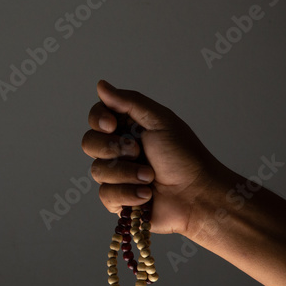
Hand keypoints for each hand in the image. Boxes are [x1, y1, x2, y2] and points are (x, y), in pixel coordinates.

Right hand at [81, 79, 227, 234]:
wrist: (196, 194)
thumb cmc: (185, 157)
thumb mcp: (160, 121)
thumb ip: (129, 102)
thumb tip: (101, 85)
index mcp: (129, 128)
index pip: (97, 117)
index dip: (98, 120)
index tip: (111, 125)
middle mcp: (119, 150)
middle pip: (89, 143)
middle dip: (112, 149)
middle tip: (137, 152)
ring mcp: (117, 175)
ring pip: (97, 171)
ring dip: (126, 173)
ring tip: (150, 177)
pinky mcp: (118, 199)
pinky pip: (106, 195)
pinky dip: (128, 193)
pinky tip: (147, 195)